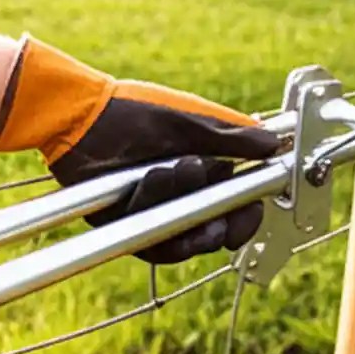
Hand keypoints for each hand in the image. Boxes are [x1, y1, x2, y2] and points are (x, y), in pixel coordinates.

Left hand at [0, 37, 280, 262]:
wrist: (81, 113)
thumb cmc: (134, 111)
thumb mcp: (189, 120)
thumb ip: (230, 138)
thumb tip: (274, 145)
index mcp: (201, 174)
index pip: (232, 208)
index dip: (245, 217)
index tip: (253, 210)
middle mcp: (178, 199)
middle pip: (210, 234)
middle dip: (221, 228)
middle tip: (223, 216)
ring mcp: (151, 214)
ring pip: (181, 242)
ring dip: (188, 212)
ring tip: (183, 169)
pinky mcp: (123, 224)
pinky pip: (146, 239)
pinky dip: (155, 211)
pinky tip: (156, 178)